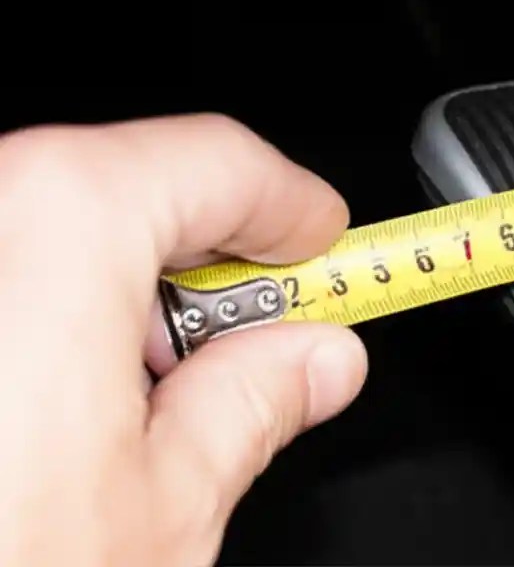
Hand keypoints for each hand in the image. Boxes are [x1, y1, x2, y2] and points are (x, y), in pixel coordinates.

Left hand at [0, 114, 367, 565]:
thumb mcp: (161, 512)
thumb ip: (254, 404)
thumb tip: (311, 362)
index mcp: (51, 232)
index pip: (214, 163)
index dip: (290, 207)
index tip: (322, 246)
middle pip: (120, 187)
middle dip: (205, 263)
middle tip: (258, 343)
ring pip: (35, 228)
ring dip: (110, 298)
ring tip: (139, 409)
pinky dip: (29, 321)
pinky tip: (44, 418)